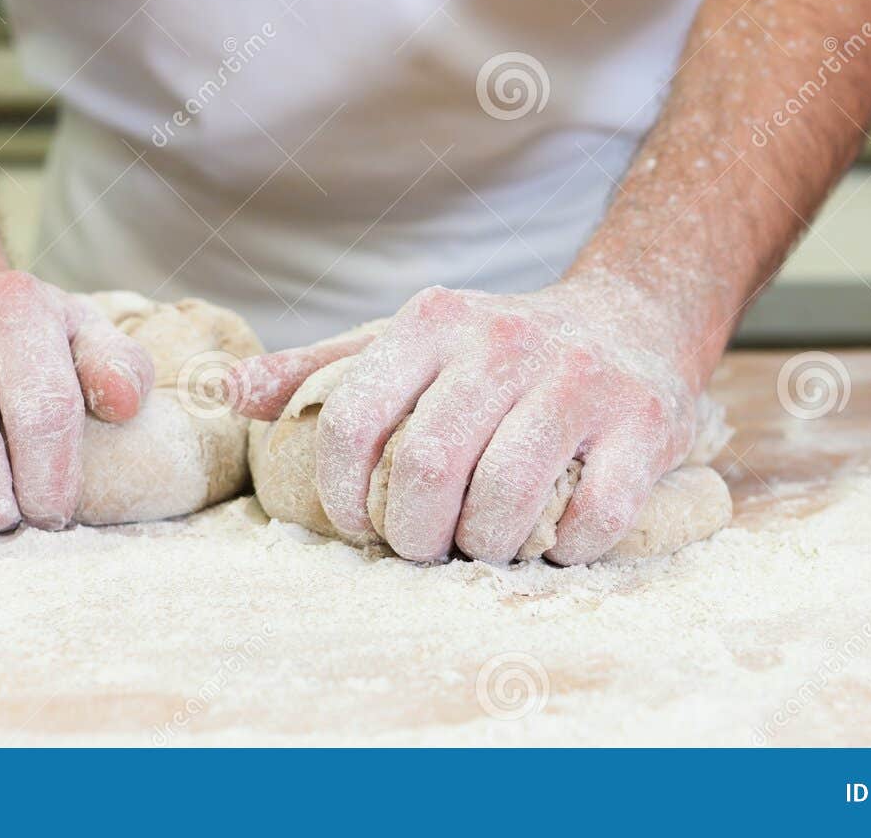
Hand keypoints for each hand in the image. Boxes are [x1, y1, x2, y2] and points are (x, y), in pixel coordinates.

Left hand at [236, 277, 697, 564]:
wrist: (630, 319)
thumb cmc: (498, 346)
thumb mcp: (408, 340)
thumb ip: (322, 369)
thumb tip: (229, 394)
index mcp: (433, 322)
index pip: (354, 420)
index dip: (342, 494)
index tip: (357, 522)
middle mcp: (504, 342)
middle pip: (427, 469)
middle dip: (412, 534)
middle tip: (422, 545)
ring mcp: (578, 380)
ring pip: (507, 500)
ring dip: (485, 547)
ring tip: (483, 543)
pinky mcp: (641, 423)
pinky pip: (592, 519)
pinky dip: (564, 550)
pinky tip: (554, 535)